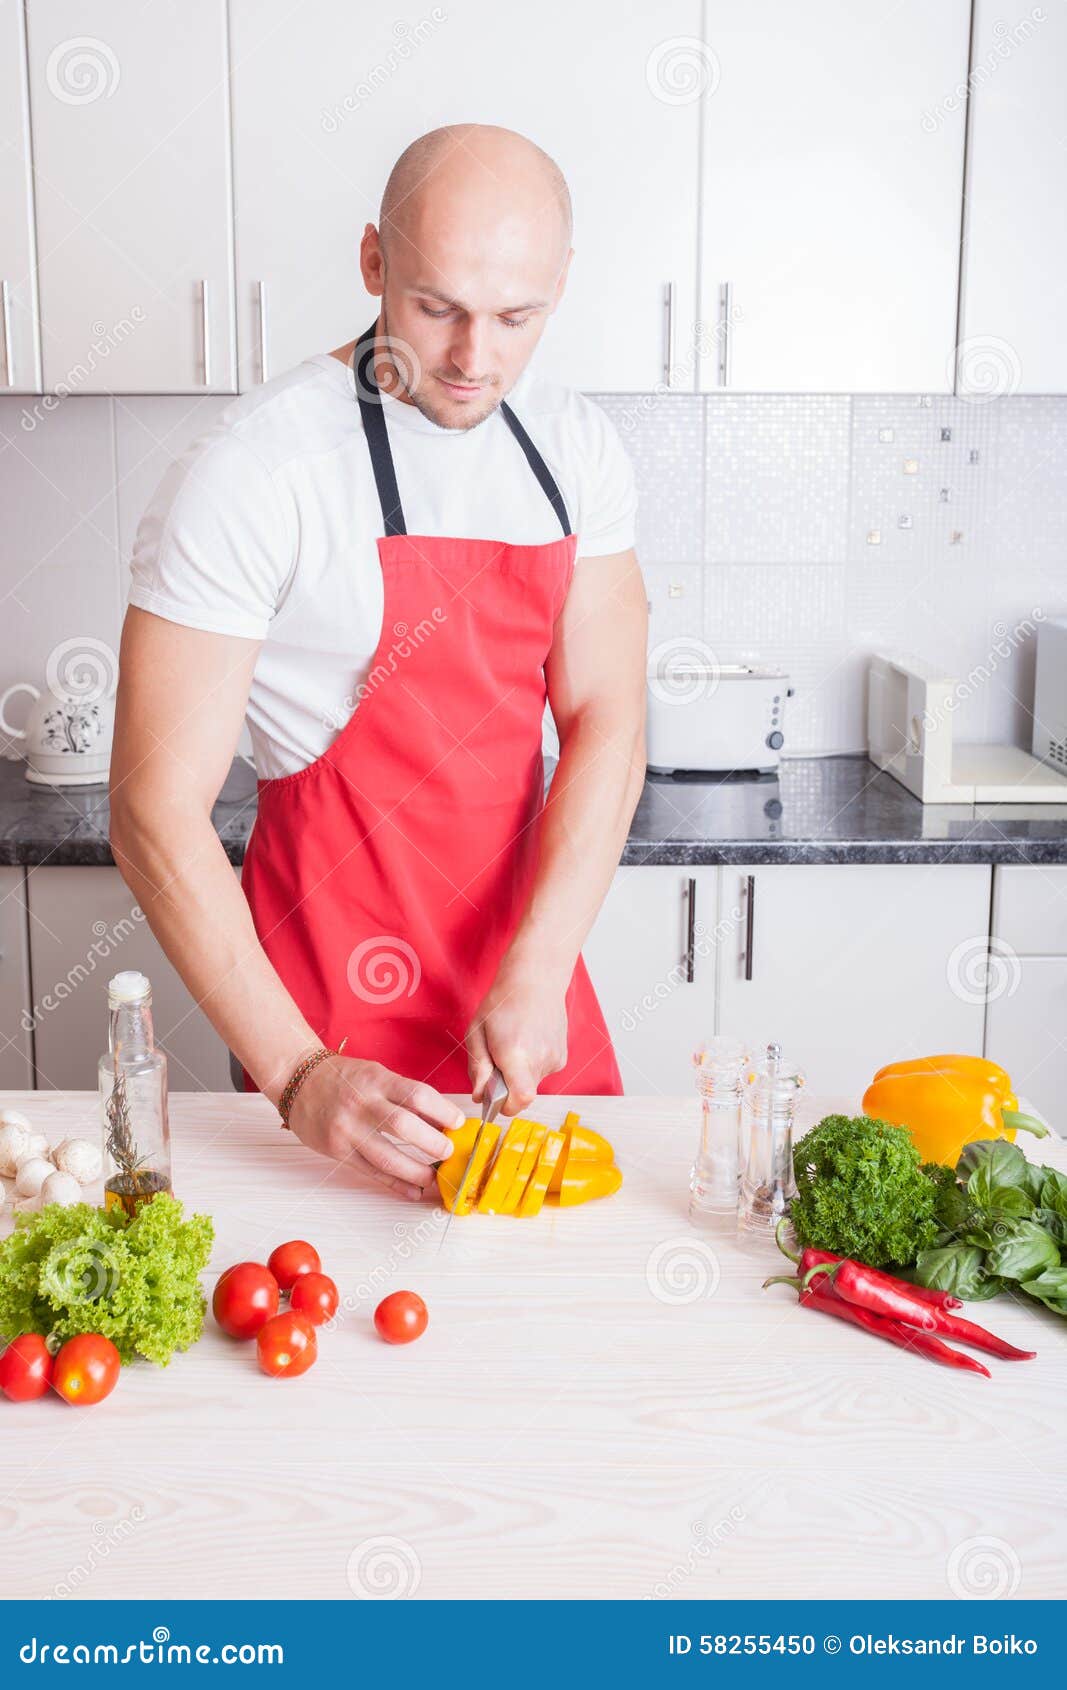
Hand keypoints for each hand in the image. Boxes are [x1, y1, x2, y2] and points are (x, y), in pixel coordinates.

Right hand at [286, 1055, 466, 1200]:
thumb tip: (440, 1123)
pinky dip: (395, 1184)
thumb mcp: (376, 1075)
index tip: (458, 1123)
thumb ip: (405, 1097)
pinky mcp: (337, 1150)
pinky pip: (371, 1172)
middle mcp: (363, 1104)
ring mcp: (348, 1129)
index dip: (443, 1111)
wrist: (298, 1080)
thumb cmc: (343, 1077)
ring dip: (416, 1172)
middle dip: (433, 1144)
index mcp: (377, 1081)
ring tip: (434, 1179)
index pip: (418, 1095)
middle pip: (404, 1126)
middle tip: (448, 1152)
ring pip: (387, 1156)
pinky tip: (412, 1191)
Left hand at [465, 960, 569, 1113]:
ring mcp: (554, 1059)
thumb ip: (477, 1067)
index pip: (520, 1099)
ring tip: (513, 1046)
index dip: (505, 1107)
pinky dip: (531, 1066)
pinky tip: (527, 1043)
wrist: (535, 981)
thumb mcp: (476, 1032)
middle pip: (522, 1095)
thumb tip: (480, 1095)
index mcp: (515, 1053)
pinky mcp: (562, 1057)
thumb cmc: (502, 1003)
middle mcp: (539, 1059)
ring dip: (519, 1075)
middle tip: (497, 1062)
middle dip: (506, 1088)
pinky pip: (541, 1073)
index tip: (493, 1099)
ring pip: (531, 1084)